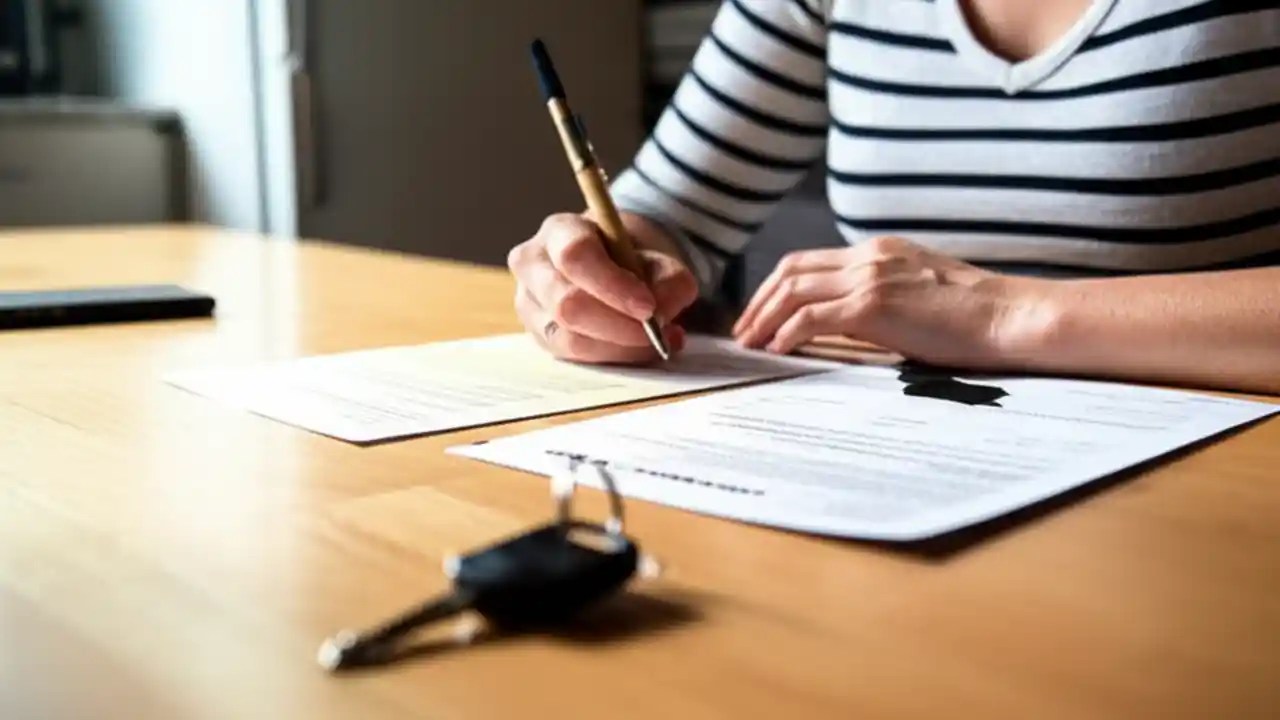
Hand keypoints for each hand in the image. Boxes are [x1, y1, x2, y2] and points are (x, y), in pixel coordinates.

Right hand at [509, 213, 698, 363]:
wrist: (615, 268)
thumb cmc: (631, 259)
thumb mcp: (660, 257)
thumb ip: (669, 280)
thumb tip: (661, 314)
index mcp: (560, 231)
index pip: (576, 256)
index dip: (612, 285)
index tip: (648, 307)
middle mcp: (534, 266)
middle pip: (566, 304)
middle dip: (618, 326)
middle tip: (656, 332)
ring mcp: (530, 304)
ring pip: (569, 338)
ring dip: (619, 346)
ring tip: (655, 340)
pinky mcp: (540, 336)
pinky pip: (574, 358)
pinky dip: (613, 356)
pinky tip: (639, 348)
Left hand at [733, 236, 1047, 367]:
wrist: (1011, 316)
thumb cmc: (975, 317)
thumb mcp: (920, 294)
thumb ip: (883, 297)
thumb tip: (849, 324)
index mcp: (879, 251)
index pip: (808, 262)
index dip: (775, 288)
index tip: (760, 315)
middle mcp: (869, 256)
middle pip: (791, 271)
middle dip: (759, 301)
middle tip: (743, 332)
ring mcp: (870, 277)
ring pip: (794, 290)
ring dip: (765, 318)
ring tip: (752, 345)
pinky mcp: (875, 304)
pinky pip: (812, 317)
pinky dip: (788, 332)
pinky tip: (779, 351)